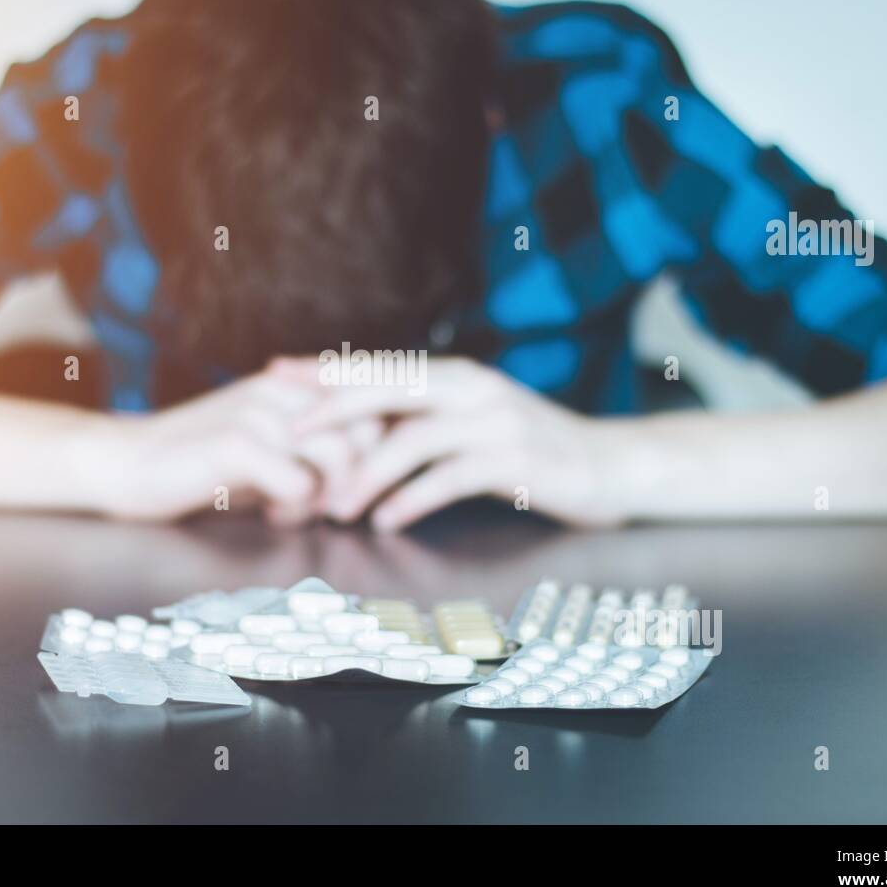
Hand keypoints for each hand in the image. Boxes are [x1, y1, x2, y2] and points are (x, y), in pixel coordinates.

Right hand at [85, 368, 377, 524]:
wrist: (125, 462)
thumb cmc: (201, 461)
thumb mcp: (265, 444)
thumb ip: (313, 445)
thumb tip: (368, 467)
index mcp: (292, 384)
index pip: (369, 405)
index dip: (374, 451)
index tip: (347, 485)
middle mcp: (281, 390)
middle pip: (367, 428)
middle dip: (360, 475)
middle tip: (328, 504)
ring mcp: (258, 414)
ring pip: (340, 455)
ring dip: (327, 495)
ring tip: (295, 509)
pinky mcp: (235, 444)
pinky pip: (300, 484)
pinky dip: (294, 509)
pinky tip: (268, 511)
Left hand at [290, 356, 637, 530]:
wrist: (611, 467)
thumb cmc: (532, 450)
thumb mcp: (475, 422)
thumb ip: (424, 420)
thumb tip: (355, 434)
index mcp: (456, 375)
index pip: (379, 366)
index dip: (326, 369)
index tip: (276, 372)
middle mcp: (472, 388)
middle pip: (388, 389)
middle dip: (332, 411)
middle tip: (288, 435)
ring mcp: (495, 422)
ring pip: (413, 440)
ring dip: (368, 475)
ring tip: (336, 507)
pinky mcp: (514, 460)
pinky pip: (449, 478)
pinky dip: (411, 500)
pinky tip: (386, 521)